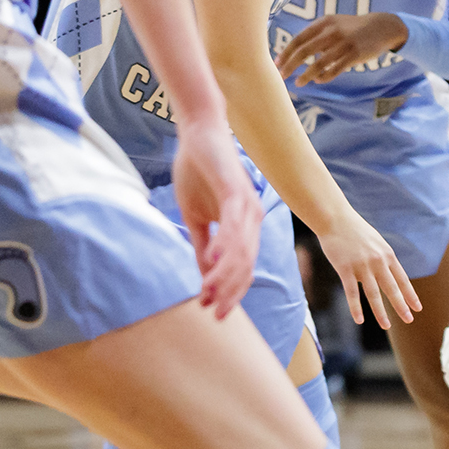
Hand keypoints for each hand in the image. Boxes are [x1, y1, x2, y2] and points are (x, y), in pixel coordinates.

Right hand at [168, 120, 261, 315]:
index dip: (231, 291)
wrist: (199, 134)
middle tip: (216, 314)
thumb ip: (203, 245)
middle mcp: (252, 219)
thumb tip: (204, 273)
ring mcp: (247, 205)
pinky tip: (212, 261)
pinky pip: (232, 223)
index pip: (243, 268)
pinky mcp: (236, 190)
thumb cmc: (197, 173)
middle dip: (231, 292)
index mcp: (245, 227)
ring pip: (241, 250)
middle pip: (247, 265)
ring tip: (209, 293)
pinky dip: (224, 244)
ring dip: (225, 275)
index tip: (215, 311)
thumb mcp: (196, 216)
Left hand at [275, 13, 407, 84]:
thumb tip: (298, 54)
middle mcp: (332, 32)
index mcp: (323, 23)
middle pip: (305, 50)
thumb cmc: (352, 28)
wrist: (381, 27)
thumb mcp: (334, 25)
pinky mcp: (355, 55)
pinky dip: (325, 76)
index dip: (286, 52)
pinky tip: (318, 80)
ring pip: (319, 63)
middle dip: (290, 64)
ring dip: (306, 75)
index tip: (277, 64)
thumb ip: (317, 37)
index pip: (299, 39)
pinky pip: (335, 69)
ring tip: (298, 83)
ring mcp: (344, 43)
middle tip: (281, 75)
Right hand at [317, 209, 421, 326]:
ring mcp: (362, 266)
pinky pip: (352, 293)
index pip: (402, 280)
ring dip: (380, 312)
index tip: (418, 308)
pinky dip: (356, 308)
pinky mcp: (345, 269)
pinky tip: (359, 320)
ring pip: (373, 294)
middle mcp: (378, 262)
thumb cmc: (355, 230)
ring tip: (386, 326)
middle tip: (409, 320)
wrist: (335, 219)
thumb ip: (383, 258)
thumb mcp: (376, 242)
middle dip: (402, 306)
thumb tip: (389, 272)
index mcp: (388, 255)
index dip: (410, 295)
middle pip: (392, 289)